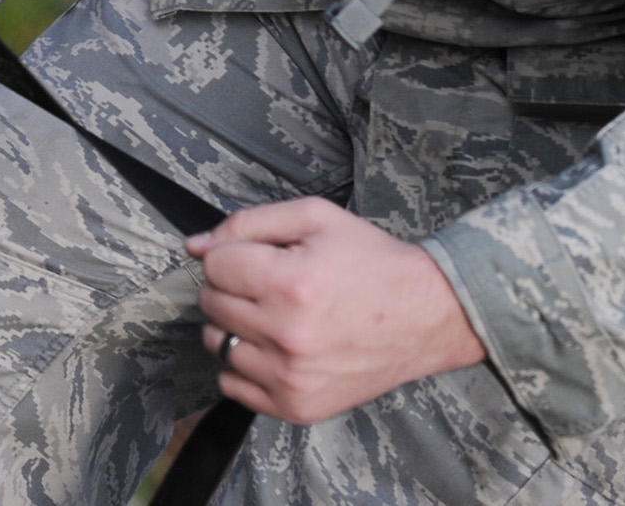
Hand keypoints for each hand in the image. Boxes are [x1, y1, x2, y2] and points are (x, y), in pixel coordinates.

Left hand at [187, 197, 485, 423]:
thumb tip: (195, 246)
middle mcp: (287, 335)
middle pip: (212, 304)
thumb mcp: (314, 218)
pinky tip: (273, 347)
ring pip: (217, 344)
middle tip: (269, 284)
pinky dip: (243, 366)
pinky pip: (233, 387)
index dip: (232, 254)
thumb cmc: (372, 262)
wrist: (429, 315)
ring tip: (272, 315)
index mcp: (290, 283)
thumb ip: (246, 224)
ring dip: (234, 326)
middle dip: (232, 286)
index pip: (214, 266)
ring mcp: (292, 377)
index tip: (258, 258)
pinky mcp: (299, 406)